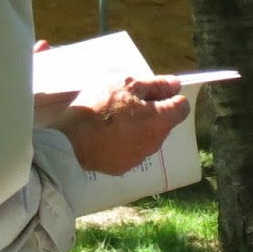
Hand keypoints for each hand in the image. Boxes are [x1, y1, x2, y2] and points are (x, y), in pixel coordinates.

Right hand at [56, 76, 190, 175]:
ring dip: (137, 126)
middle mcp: (156, 142)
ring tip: (113, 117)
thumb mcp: (125, 85)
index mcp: (161, 120)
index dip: (170, 96)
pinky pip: (130, 150)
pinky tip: (106, 134)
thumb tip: (175, 85)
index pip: (182, 107)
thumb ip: (154, 84)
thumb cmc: (99, 108)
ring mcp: (140, 156)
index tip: (153, 91)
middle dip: (152, 110)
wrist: (70, 142)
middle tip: (126, 101)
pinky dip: (124, 141)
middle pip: (163, 122)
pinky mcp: (124, 166)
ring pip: (147, 136)